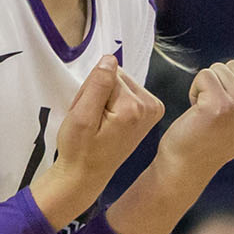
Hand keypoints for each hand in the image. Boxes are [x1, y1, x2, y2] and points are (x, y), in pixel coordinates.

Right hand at [28, 56, 163, 227]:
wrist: (86, 174)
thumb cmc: (79, 149)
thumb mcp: (81, 117)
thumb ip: (97, 86)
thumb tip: (110, 59)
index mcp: (134, 107)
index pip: (107, 74)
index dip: (90, 90)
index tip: (86, 112)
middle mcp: (151, 106)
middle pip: (117, 77)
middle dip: (99, 92)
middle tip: (91, 118)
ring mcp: (154, 109)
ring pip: (121, 83)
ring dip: (105, 98)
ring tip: (98, 122)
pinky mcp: (151, 111)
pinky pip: (127, 92)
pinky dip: (113, 103)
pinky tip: (108, 121)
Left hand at [156, 61, 233, 180]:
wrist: (189, 165)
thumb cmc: (216, 140)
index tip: (229, 115)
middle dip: (221, 85)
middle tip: (215, 114)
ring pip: (220, 69)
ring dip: (207, 88)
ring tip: (205, 113)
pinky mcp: (219, 105)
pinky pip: (205, 75)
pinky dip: (195, 90)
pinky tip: (196, 112)